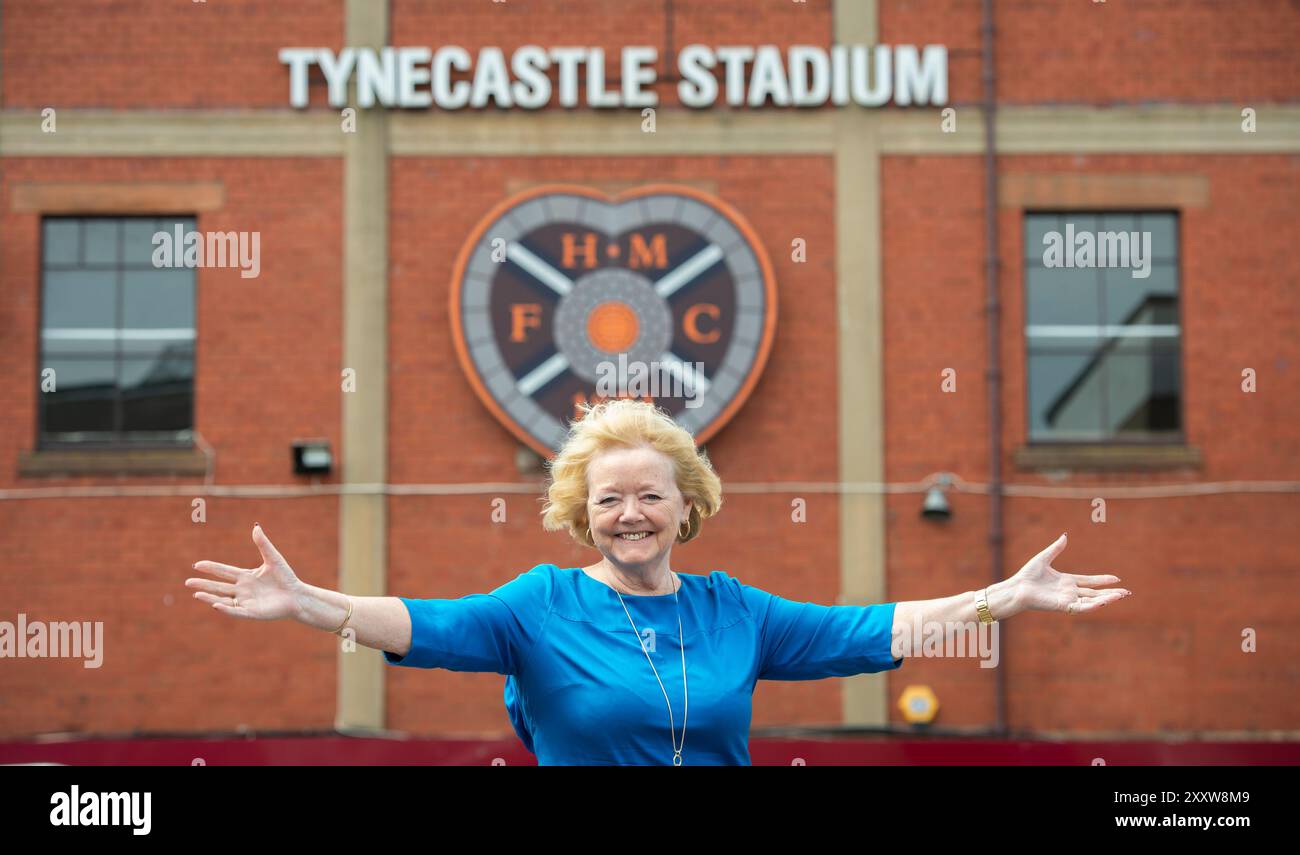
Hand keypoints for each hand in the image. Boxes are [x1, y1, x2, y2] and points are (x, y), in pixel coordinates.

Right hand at [186, 523, 303, 620]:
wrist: (298, 596)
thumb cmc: (287, 578)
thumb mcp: (273, 559)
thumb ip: (263, 544)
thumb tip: (256, 526)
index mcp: (246, 577)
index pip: (224, 572)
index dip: (211, 568)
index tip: (197, 565)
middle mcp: (243, 590)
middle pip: (219, 586)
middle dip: (203, 584)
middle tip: (188, 582)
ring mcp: (246, 602)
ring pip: (223, 599)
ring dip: (209, 597)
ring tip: (196, 594)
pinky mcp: (252, 612)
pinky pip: (236, 611)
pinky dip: (225, 609)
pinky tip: (215, 605)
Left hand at [1008, 533, 1131, 615]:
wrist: (1017, 587)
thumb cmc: (1027, 575)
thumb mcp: (1044, 558)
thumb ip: (1056, 548)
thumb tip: (1065, 536)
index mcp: (1066, 581)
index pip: (1089, 581)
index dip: (1103, 580)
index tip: (1117, 578)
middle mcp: (1069, 592)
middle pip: (1094, 592)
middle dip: (1110, 593)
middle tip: (1126, 592)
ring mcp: (1067, 599)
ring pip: (1092, 600)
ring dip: (1107, 599)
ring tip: (1121, 596)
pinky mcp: (1063, 606)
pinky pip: (1082, 607)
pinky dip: (1094, 605)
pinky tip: (1105, 601)